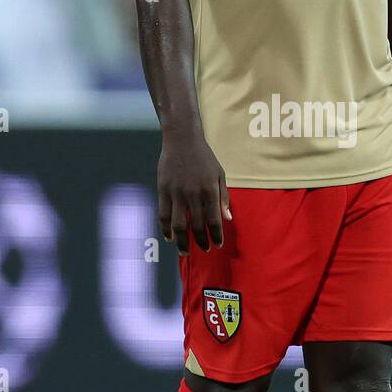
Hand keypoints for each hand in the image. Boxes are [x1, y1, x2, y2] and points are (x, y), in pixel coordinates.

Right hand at [157, 128, 231, 255]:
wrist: (181, 140)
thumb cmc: (204, 158)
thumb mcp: (219, 175)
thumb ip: (223, 198)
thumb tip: (228, 219)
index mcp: (209, 190)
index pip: (214, 220)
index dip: (216, 236)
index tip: (218, 245)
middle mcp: (193, 194)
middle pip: (196, 226)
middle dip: (201, 241)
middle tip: (204, 250)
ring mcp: (176, 193)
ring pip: (178, 225)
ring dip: (181, 242)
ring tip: (185, 252)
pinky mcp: (163, 190)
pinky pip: (163, 214)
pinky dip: (165, 228)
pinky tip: (170, 237)